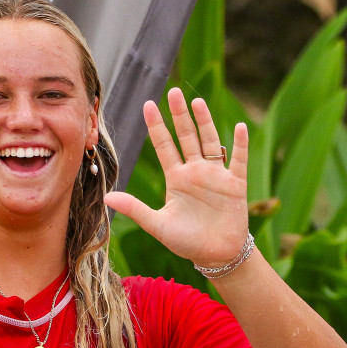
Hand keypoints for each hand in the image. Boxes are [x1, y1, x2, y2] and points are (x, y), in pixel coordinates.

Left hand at [105, 88, 249, 267]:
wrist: (215, 255)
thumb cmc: (186, 241)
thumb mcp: (157, 225)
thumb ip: (135, 208)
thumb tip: (107, 196)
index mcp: (176, 178)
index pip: (164, 146)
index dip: (157, 126)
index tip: (147, 105)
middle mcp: (195, 172)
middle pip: (186, 137)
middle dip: (180, 115)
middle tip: (174, 92)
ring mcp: (216, 176)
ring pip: (210, 142)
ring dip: (205, 123)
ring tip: (197, 102)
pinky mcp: (235, 185)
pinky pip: (238, 161)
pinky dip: (239, 145)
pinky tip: (238, 128)